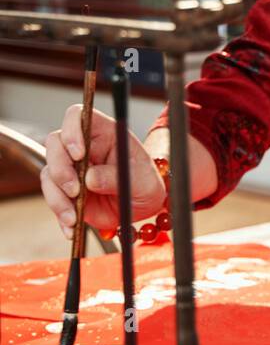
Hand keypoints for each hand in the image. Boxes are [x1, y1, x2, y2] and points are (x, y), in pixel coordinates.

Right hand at [42, 106, 165, 239]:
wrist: (142, 205)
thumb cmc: (146, 183)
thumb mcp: (141, 180)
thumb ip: (116, 176)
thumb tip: (90, 179)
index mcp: (103, 133)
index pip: (77, 116)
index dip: (72, 130)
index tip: (79, 154)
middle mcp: (82, 147)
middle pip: (54, 145)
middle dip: (60, 169)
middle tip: (75, 190)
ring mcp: (71, 168)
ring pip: (48, 173)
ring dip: (57, 197)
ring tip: (74, 216)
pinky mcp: (66, 191)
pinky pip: (53, 199)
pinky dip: (59, 215)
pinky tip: (71, 229)